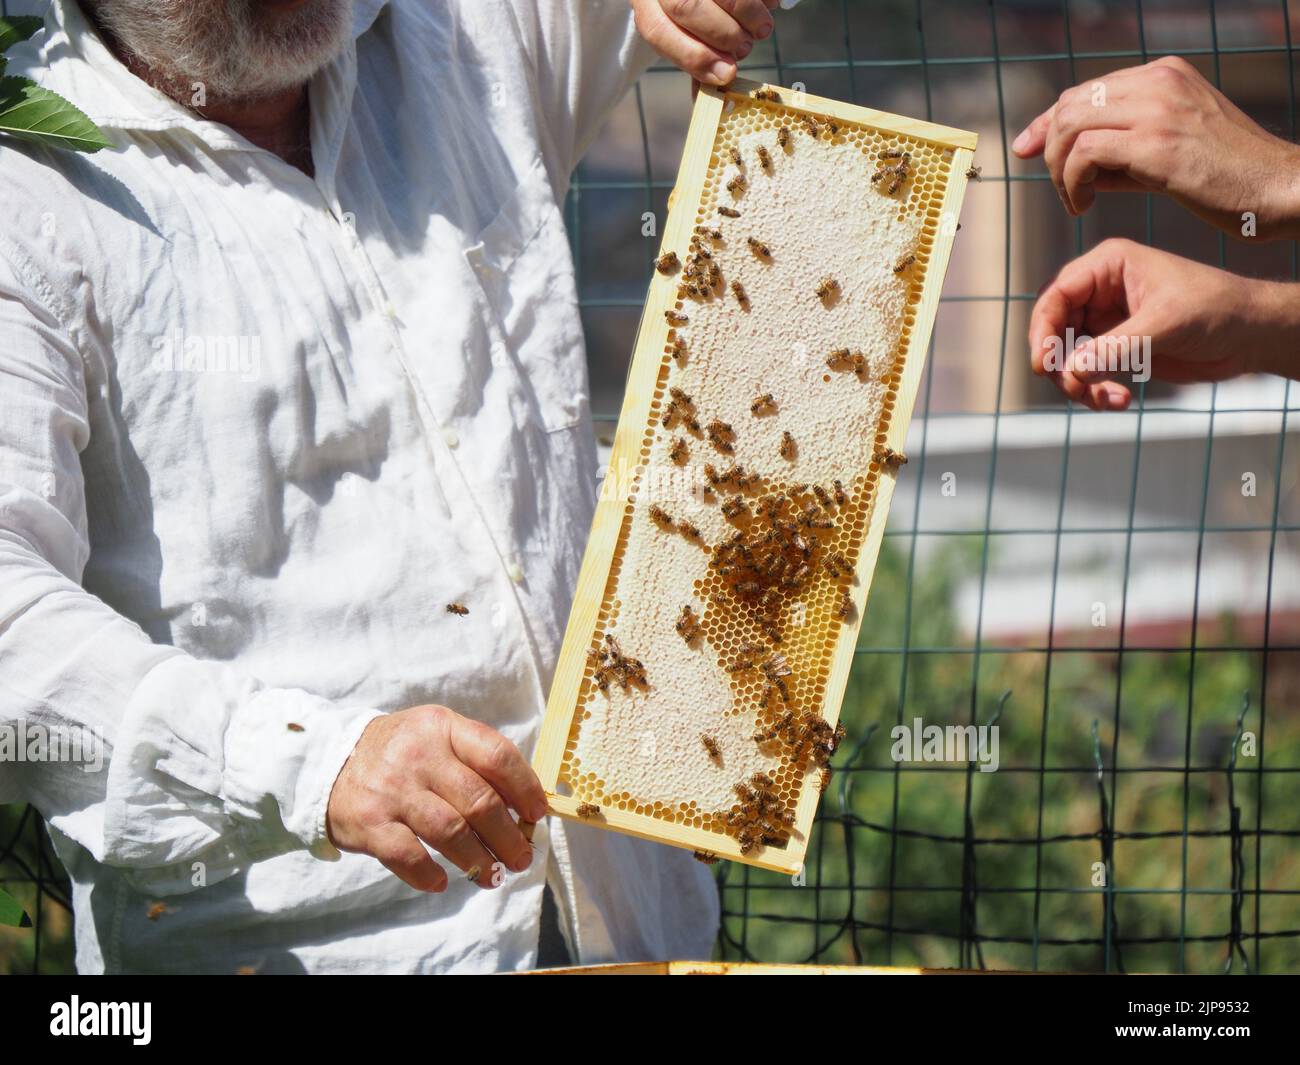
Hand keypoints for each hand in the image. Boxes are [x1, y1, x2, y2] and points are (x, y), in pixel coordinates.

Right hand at [326, 705, 547, 891]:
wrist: (330, 761)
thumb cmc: (402, 753)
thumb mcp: (438, 736)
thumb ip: (477, 761)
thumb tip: (523, 806)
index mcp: (443, 728)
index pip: (496, 755)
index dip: (525, 788)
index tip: (536, 814)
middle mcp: (418, 755)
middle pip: (478, 801)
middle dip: (508, 837)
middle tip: (520, 858)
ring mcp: (393, 790)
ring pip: (450, 833)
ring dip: (479, 861)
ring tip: (493, 876)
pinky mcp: (370, 824)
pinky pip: (409, 857)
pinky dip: (429, 875)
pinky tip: (442, 883)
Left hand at [630, 0, 778, 86]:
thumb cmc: (689, 3)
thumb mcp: (680, 28)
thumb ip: (694, 56)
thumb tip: (711, 97)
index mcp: (647, 5)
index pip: (659, 32)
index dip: (694, 57)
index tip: (726, 75)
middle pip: (689, 7)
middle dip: (725, 35)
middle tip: (744, 48)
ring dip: (750, 14)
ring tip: (761, 28)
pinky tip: (768, 4)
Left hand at [1013, 56, 1299, 238]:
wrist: (1277, 188)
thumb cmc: (1225, 178)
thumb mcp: (1167, 150)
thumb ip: (1120, 149)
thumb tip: (1068, 164)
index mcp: (1164, 75)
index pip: (1084, 90)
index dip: (1046, 122)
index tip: (1025, 150)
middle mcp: (1158, 82)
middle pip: (1069, 105)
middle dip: (1047, 148)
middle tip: (1061, 189)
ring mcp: (1157, 109)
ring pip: (1070, 126)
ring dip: (1057, 170)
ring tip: (1075, 201)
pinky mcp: (1155, 144)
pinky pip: (1084, 154)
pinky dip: (1071, 183)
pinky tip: (1084, 205)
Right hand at [1028, 238, 1297, 409]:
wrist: (1250, 334)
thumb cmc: (1216, 311)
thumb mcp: (1166, 325)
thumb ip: (1116, 348)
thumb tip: (1071, 371)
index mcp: (1109, 266)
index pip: (1057, 294)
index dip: (1042, 330)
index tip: (1043, 366)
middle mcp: (1100, 290)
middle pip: (1053, 328)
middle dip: (1059, 364)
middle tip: (1075, 391)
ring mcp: (1105, 320)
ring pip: (1065, 356)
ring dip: (1077, 384)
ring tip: (1105, 401)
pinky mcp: (1114, 348)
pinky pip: (1085, 373)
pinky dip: (1093, 391)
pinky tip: (1120, 400)